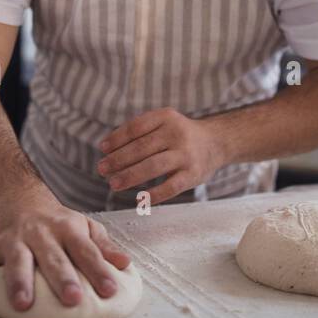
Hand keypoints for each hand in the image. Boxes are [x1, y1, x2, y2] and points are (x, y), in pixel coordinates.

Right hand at [0, 189, 130, 311]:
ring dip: (20, 281)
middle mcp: (42, 232)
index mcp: (68, 228)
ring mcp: (15, 238)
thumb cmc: (60, 223)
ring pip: (17, 260)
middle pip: (53, 257)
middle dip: (62, 278)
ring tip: (23, 305)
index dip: (98, 270)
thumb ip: (103, 246)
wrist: (22, 199)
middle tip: (73, 299)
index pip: (86, 251)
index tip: (110, 290)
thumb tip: (124, 263)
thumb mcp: (85, 227)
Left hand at [96, 107, 228, 204]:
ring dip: (129, 176)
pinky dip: (153, 195)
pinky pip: (170, 187)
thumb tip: (108, 151)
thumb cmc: (180, 135)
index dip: (117, 138)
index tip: (103, 149)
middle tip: (101, 169)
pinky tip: (139, 200)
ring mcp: (186, 155)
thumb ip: (141, 133)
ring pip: (153, 166)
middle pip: (141, 148)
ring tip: (113, 184)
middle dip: (118, 159)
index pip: (136, 127)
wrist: (216, 142)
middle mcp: (176, 134)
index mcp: (166, 117)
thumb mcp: (164, 123)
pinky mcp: (193, 175)